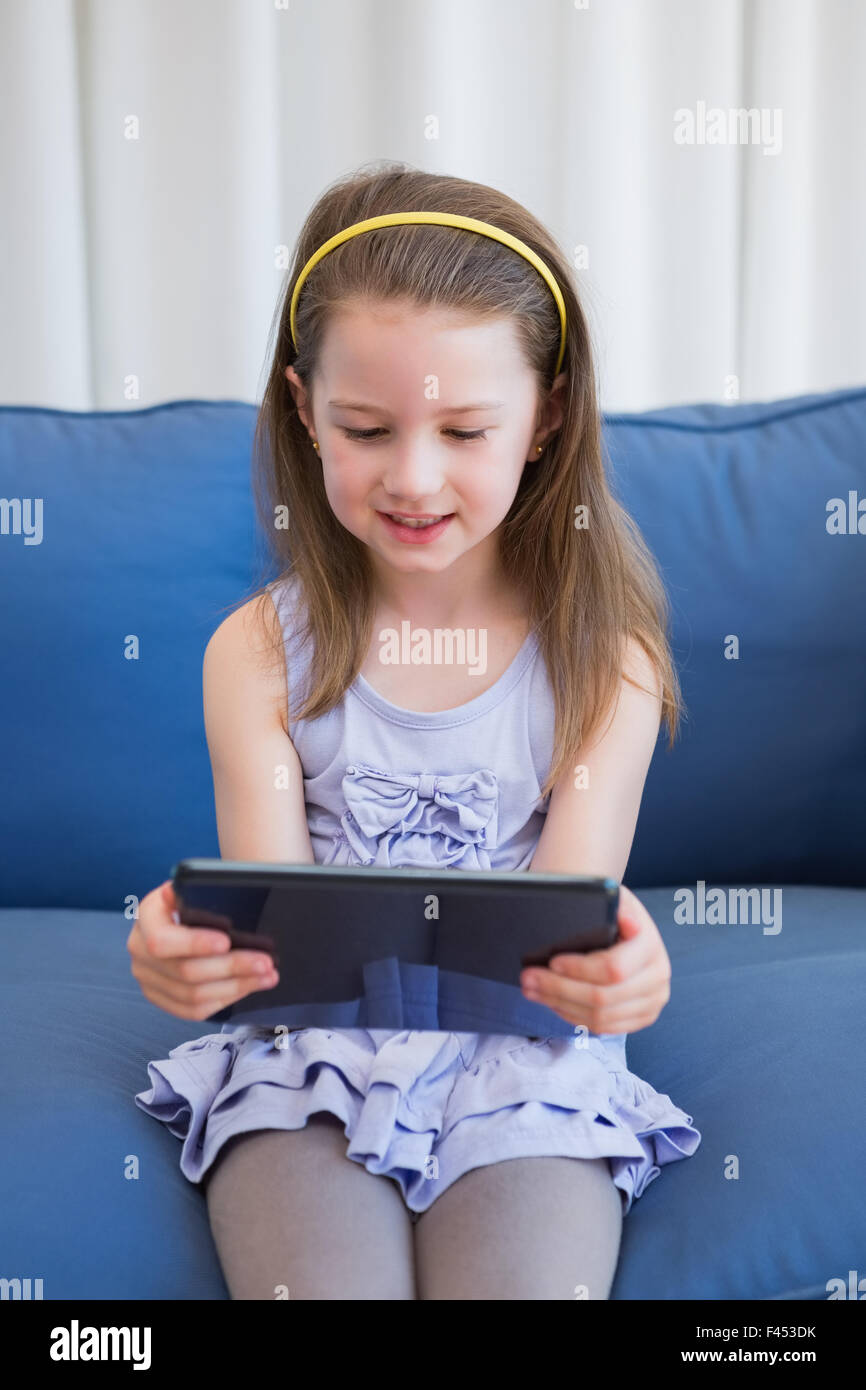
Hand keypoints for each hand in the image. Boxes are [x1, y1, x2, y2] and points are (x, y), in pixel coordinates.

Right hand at [127, 879, 279, 1020]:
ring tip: (267, 975)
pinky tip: (249, 987)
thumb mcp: (193, 887)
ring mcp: (148, 979)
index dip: (194, 944)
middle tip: (265, 961)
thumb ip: (192, 891)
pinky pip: (193, 1010)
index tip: (227, 941)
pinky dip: (226, 999)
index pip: (161, 941)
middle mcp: (139, 952)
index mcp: (146, 919)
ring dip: (236, 986)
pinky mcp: (162, 998)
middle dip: (231, 967)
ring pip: (192, 996)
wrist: (185, 915)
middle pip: (185, 972)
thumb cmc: (196, 899)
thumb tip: (182, 892)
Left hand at [519, 883, 671, 1034]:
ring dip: (560, 1005)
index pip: (613, 969)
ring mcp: (652, 1001)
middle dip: (559, 989)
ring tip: (532, 990)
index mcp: (650, 945)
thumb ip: (612, 904)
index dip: (579, 969)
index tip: (552, 961)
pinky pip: (604, 1027)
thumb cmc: (609, 911)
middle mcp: (658, 977)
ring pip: (600, 1017)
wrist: (624, 927)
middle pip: (603, 998)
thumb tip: (627, 922)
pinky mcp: (642, 1017)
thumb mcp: (611, 897)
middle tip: (528, 978)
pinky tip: (553, 1002)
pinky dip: (574, 1016)